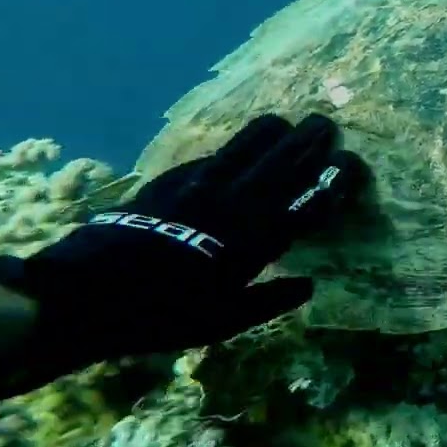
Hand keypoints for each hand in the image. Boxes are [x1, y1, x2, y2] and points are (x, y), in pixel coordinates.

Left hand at [0, 113, 367, 367]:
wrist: (93, 291)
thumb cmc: (165, 316)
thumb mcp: (224, 321)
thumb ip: (270, 300)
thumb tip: (308, 285)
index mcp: (259, 241)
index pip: (313, 199)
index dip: (339, 179)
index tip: (353, 165)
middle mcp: (239, 203)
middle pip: (288, 156)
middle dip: (313, 137)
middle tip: (327, 126)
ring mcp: (204, 182)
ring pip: (252, 139)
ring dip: (275, 130)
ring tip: (285, 125)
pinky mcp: (173, 175)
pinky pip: (216, 153)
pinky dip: (234, 151)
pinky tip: (234, 156)